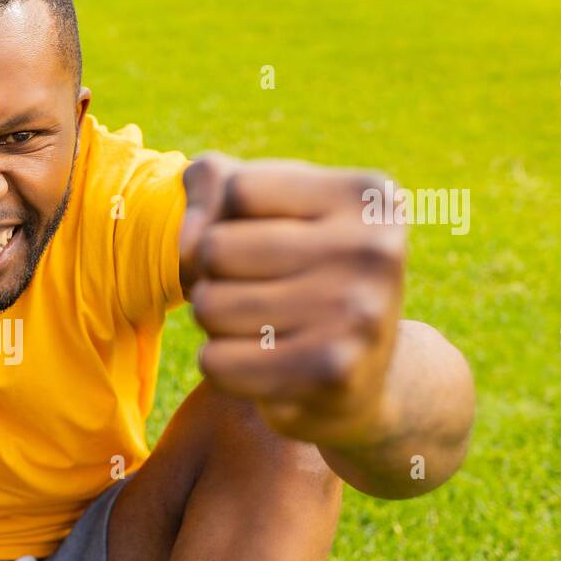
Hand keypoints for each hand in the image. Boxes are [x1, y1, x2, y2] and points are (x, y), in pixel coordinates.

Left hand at [178, 152, 407, 446]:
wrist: (361, 378)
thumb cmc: (302, 273)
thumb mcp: (268, 208)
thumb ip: (212, 182)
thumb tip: (186, 243)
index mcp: (366, 197)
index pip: (239, 189)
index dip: (226, 219)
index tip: (261, 242)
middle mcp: (374, 251)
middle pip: (216, 247)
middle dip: (214, 274)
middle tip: (255, 291)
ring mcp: (357, 314)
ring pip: (209, 306)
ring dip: (214, 321)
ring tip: (259, 326)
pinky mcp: (331, 373)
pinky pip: (216, 362)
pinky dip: (220, 365)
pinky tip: (261, 363)